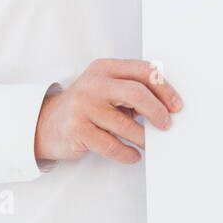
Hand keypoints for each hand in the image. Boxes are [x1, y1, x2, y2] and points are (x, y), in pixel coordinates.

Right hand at [35, 59, 182, 164]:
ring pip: (126, 125)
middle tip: (167, 125)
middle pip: (136, 93)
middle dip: (157, 111)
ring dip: (144, 138)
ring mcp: (84, 107)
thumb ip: (131, 89)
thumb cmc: (86, 105)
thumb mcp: (106, 87)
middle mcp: (93, 84)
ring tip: (149, 143)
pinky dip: (127, 153)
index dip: (164, 88)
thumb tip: (166, 106)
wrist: (46, 122)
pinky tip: (133, 155)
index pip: (142, 71)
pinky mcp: (78, 130)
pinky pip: (112, 146)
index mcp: (104, 68)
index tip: (176, 105)